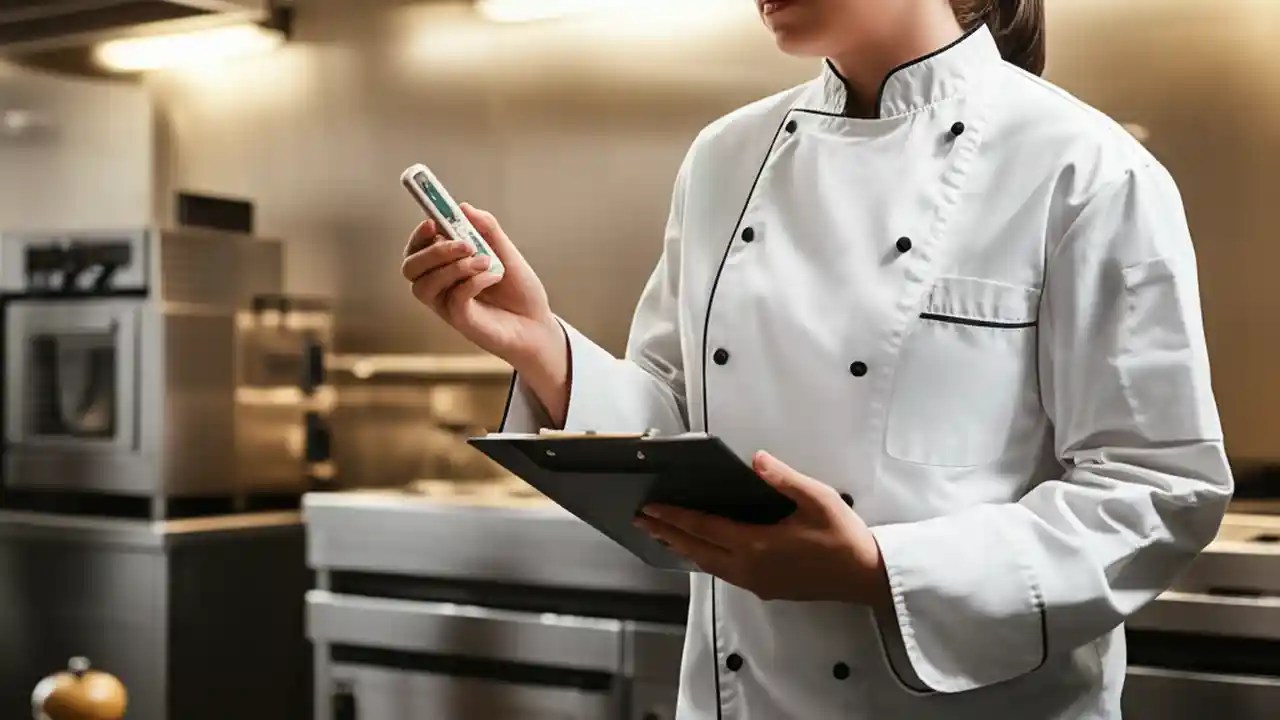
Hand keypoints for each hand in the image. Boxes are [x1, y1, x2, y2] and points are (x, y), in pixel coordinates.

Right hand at [401, 204, 568, 422]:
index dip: (419, 235)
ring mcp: (447, 306)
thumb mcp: (506, 253)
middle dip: (433, 251)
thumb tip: (464, 207)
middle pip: (410, 268)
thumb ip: (487, 230)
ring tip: (485, 261)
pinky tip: (494, 277)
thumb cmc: (519, 291)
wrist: (539, 325)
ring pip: (425, 286)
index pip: (415, 250)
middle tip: (465, 244)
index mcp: (444, 268)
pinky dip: (473, 282)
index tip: (433, 221)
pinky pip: (453, 299)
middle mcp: (440, 288)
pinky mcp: (461, 322)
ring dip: (454, 267)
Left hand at [635, 451, 888, 604]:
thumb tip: (757, 459)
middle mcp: (749, 568)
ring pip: (707, 564)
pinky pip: (722, 572)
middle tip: (642, 520)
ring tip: (661, 535)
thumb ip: (784, 478)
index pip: (704, 527)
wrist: (865, 576)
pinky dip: (703, 559)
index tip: (651, 508)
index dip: (675, 516)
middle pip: (696, 549)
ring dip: (682, 547)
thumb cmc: (843, 536)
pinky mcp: (764, 588)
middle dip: (667, 533)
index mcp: (757, 545)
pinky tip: (699, 552)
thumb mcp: (817, 499)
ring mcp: (755, 582)